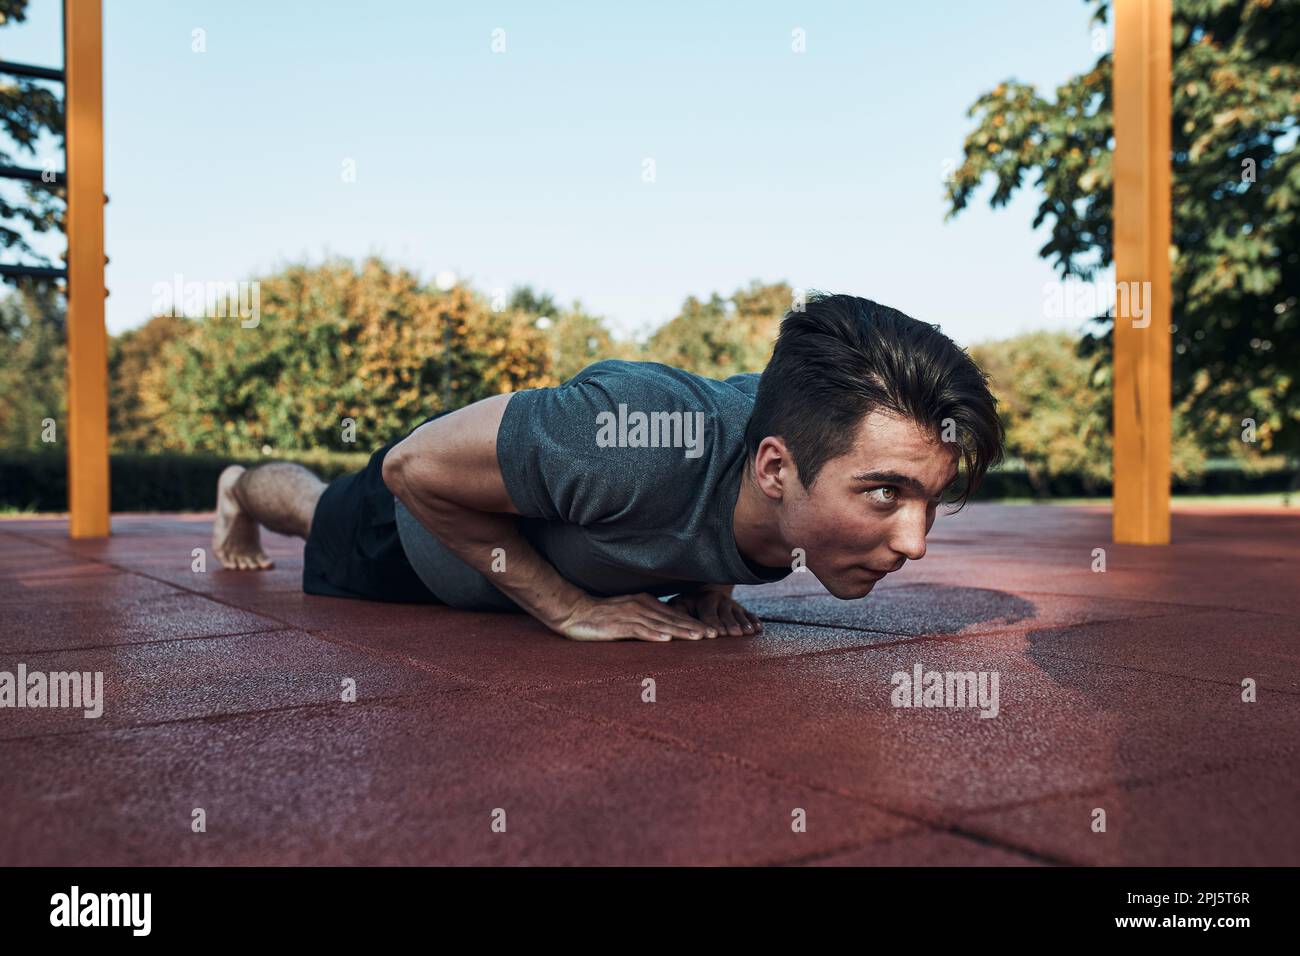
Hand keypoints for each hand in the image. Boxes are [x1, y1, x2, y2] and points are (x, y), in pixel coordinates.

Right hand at [553, 592, 718, 642]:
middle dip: (695, 627)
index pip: (674, 614)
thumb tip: (664, 630)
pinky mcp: (618, 625)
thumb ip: (645, 620)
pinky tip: (667, 640)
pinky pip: (639, 631)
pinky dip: (654, 635)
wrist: (573, 611)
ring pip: (661, 624)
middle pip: (673, 618)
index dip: (694, 622)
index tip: (712, 630)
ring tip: (699, 638)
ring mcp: (630, 615)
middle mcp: (641, 606)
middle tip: (716, 635)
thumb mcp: (627, 615)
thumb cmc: (600, 616)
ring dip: (681, 632)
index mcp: (644, 602)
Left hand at [667, 587, 762, 636]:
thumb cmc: (686, 605)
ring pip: (738, 614)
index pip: (707, 613)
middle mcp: (718, 599)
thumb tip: (667, 628)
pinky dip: (754, 621)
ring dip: (743, 623)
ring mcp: (731, 603)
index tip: (715, 634)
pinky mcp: (741, 608)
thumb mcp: (678, 606)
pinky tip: (759, 629)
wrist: (704, 590)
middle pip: (725, 614)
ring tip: (748, 633)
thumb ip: (676, 615)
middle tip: (732, 634)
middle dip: (729, 624)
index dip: (711, 623)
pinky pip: (749, 614)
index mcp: (701, 599)